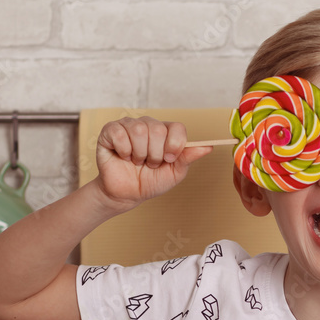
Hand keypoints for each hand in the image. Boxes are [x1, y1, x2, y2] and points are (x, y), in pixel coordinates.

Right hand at [95, 117, 212, 210]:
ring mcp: (128, 125)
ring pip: (138, 130)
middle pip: (157, 130)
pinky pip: (120, 133)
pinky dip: (124, 150)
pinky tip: (124, 156)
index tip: (169, 160)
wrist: (127, 194)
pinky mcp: (110, 131)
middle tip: (150, 164)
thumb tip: (208, 147)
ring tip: (137, 161)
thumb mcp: (174, 173)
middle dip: (155, 154)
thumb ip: (188, 158)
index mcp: (165, 133)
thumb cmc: (150, 182)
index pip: (177, 127)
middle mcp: (148, 125)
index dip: (174, 145)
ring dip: (140, 154)